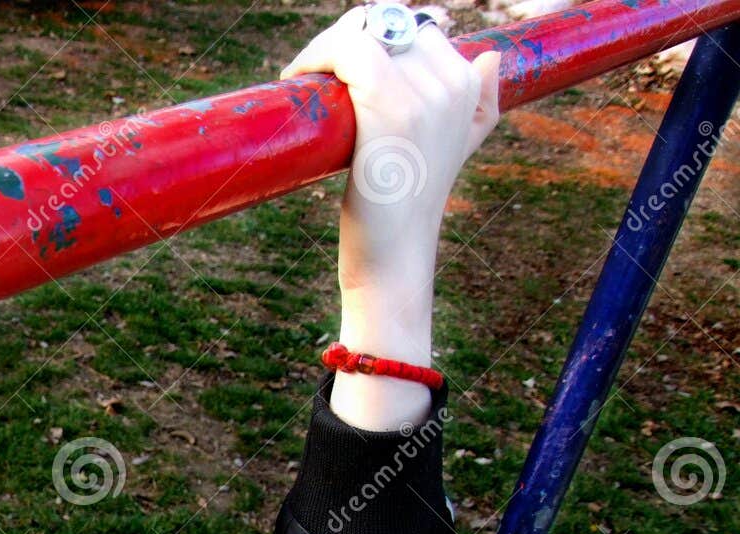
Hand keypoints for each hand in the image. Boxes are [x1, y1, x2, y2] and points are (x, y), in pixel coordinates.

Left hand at [279, 5, 501, 289]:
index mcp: (470, 82)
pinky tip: (297, 79)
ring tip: (302, 77)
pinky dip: (316, 56)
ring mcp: (424, 93)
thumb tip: (490, 59)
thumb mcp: (458, 148)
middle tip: (315, 74)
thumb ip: (479, 104)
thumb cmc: (410, 206)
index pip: (417, 27)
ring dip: (323, 48)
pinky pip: (349, 50)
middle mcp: (453, 81)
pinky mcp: (389, 107)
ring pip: (364, 31)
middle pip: (388, 24)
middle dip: (345, 42)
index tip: (340, 70)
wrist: (394, 255)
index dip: (373, 40)